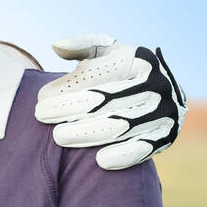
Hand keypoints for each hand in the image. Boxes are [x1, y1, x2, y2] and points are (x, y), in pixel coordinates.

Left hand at [35, 34, 186, 169]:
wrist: (163, 93)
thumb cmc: (123, 72)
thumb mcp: (108, 52)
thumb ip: (83, 46)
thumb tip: (56, 46)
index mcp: (139, 60)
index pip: (99, 73)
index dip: (68, 86)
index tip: (41, 97)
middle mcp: (155, 84)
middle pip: (105, 100)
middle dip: (69, 109)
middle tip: (41, 115)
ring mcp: (163, 110)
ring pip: (119, 126)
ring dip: (86, 133)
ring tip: (58, 137)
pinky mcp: (166, 135)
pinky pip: (143, 147)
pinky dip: (124, 155)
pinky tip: (100, 161)